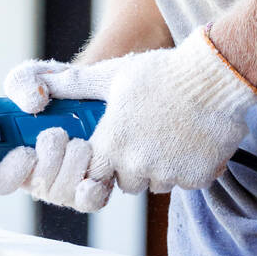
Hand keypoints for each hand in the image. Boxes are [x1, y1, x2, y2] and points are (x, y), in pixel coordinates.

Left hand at [0, 30, 256, 202]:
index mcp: (112, 144)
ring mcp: (168, 175)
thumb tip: (43, 87)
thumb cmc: (159, 72)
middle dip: (133, 163)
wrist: (213, 77)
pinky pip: (185, 181)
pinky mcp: (196, 179)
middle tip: (146, 132)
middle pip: (127, 180)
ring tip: (169, 131)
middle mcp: (137, 166)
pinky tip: (191, 137)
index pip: (97, 172)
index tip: (118, 139)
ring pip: (156, 183)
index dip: (106, 157)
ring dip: (160, 166)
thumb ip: (75, 85)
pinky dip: (187, 166)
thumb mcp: (112, 74)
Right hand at [0, 56, 124, 211]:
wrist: (102, 95)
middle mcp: (40, 176)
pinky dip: (92, 188)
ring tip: (82, 141)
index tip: (26, 153)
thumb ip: (23, 82)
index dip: (10, 172)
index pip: (0, 180)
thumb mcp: (38, 77)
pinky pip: (90, 201)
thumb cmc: (63, 90)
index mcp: (16, 154)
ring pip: (63, 192)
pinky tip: (96, 174)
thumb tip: (32, 103)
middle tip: (59, 133)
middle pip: (37, 187)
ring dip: (75, 161)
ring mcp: (67, 186)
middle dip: (50, 157)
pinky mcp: (93, 191)